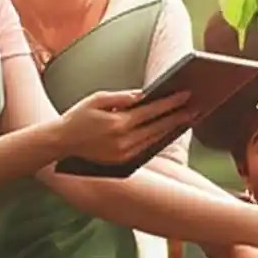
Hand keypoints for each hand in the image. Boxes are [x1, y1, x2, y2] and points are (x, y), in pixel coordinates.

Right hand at [59, 90, 191, 164]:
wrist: (61, 143)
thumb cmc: (78, 116)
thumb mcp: (97, 99)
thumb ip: (122, 97)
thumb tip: (145, 94)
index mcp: (117, 123)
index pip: (152, 111)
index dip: (171, 102)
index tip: (186, 94)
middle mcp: (123, 141)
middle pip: (159, 126)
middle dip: (179, 116)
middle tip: (196, 107)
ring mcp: (124, 154)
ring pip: (155, 139)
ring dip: (172, 128)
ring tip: (187, 117)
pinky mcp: (123, 162)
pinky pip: (147, 148)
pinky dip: (159, 138)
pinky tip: (169, 130)